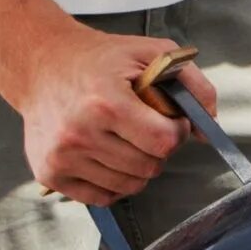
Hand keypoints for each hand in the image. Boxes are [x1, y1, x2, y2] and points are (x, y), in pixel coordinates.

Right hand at [13, 28, 212, 205]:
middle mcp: (79, 133)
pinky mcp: (49, 174)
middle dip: (157, 149)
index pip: (163, 141)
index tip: (170, 120)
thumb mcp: (153, 53)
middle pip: (149, 167)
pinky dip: (114, 181)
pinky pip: (102, 197)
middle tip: (144, 127)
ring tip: (124, 137)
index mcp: (105, 103)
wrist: (43, 66)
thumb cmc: (100, 60)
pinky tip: (108, 154)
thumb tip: (207, 126)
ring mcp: (61, 157)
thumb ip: (192, 84)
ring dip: (137, 166)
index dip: (176, 132)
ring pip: (129, 185)